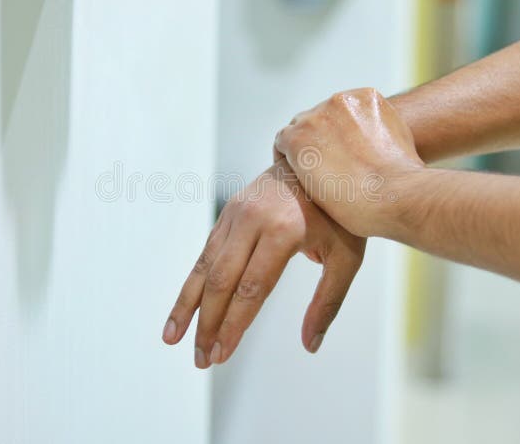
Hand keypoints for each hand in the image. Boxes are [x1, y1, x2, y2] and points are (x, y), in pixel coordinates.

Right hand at [162, 159, 365, 367]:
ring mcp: (236, 213)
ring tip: (173, 338)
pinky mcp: (228, 212)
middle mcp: (253, 220)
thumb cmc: (338, 214)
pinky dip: (191, 282)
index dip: (234, 325)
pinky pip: (206, 252)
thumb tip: (310, 345)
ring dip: (188, 305)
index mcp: (284, 231)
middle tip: (201, 358)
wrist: (319, 161)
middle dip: (207, 323)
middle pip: (221, 281)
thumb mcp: (345, 257)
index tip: (221, 354)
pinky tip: (184, 307)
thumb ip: (327, 302)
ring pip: (204, 266)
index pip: (252, 288)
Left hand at [274, 88, 423, 237]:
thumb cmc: (404, 182)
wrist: (397, 195)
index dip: (335, 136)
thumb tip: (375, 149)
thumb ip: (380, 135)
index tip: (337, 157)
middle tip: (321, 169)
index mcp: (366, 97)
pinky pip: (281, 143)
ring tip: (306, 177)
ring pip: (297, 130)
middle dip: (318, 142)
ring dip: (301, 151)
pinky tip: (295, 178)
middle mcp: (340, 100)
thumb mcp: (399, 142)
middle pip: (316, 119)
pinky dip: (284, 158)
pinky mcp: (297, 138)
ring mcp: (317, 117)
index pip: (338, 113)